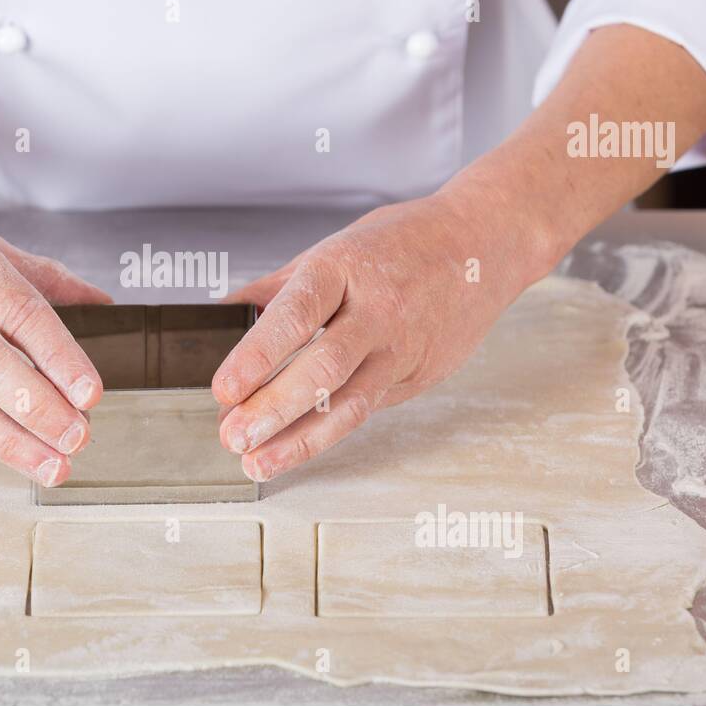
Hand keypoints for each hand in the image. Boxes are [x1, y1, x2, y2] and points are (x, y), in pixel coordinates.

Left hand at [213, 194, 541, 481]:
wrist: (483, 246)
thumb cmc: (403, 243)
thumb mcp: (333, 249)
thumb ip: (277, 287)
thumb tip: (222, 312)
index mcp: (343, 269)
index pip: (295, 316)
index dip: (257, 356)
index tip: (224, 389)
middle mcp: (376, 311)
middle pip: (322, 369)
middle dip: (272, 410)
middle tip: (232, 437)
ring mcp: (402, 348)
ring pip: (351, 404)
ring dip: (299, 441)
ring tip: (258, 463)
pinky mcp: (419, 376)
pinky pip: (369, 408)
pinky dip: (328, 432)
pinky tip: (295, 448)